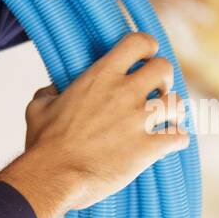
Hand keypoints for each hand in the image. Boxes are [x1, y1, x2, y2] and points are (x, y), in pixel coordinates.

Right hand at [0, 32, 189, 217]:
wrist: (53, 176)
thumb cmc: (44, 143)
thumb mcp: (38, 106)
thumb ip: (50, 92)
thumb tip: (53, 90)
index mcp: (100, 76)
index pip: (138, 42)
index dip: (147, 46)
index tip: (146, 57)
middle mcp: (124, 92)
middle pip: (164, 68)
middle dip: (163, 79)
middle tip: (156, 91)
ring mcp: (138, 120)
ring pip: (178, 102)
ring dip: (174, 110)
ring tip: (165, 118)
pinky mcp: (148, 148)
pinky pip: (179, 137)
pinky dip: (178, 139)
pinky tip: (169, 142)